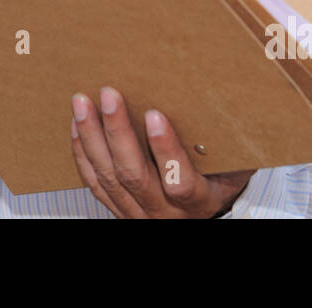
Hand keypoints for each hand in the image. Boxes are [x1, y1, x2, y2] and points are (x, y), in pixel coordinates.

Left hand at [70, 86, 254, 218]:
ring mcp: (139, 214)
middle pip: (135, 176)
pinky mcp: (120, 210)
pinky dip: (83, 154)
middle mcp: (166, 213)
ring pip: (109, 179)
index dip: (166, 150)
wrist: (204, 216)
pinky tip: (77, 127)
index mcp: (199, 201)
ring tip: (82, 103)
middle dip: (117, 132)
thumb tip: (221, 97)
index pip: (179, 182)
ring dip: (92, 138)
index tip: (153, 114)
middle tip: (109, 95)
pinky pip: (95, 184)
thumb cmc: (221, 182)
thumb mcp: (234, 166)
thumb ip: (224, 144)